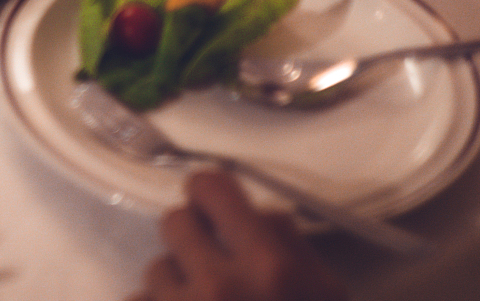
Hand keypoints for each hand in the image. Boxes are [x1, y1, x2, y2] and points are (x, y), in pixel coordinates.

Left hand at [140, 171, 346, 300]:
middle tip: (212, 261)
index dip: (210, 194)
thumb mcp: (324, 292)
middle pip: (174, 223)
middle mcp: (218, 286)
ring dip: (176, 284)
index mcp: (268, 267)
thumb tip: (254, 211)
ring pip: (155, 270)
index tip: (214, 204)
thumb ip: (288, 243)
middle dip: (193, 239)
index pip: (210, 188)